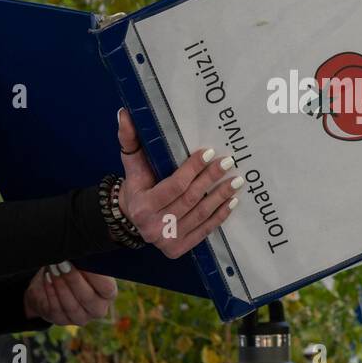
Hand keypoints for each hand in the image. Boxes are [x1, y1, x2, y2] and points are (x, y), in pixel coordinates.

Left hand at [24, 262, 116, 325]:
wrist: (53, 283)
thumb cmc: (74, 269)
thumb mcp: (84, 263)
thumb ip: (88, 260)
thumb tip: (83, 250)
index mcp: (108, 294)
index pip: (106, 288)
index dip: (95, 275)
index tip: (83, 259)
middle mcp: (97, 309)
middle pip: (87, 297)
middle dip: (73, 279)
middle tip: (63, 262)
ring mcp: (80, 318)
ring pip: (70, 305)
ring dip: (60, 284)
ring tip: (53, 267)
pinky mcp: (61, 320)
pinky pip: (55, 308)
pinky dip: (50, 292)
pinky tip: (47, 278)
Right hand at [115, 108, 241, 257]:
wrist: (130, 218)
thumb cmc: (137, 186)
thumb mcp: (131, 163)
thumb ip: (129, 139)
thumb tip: (125, 113)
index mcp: (142, 205)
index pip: (174, 185)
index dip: (193, 169)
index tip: (209, 152)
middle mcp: (154, 226)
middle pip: (190, 199)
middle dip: (211, 179)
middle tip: (228, 163)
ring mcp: (167, 241)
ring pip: (200, 215)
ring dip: (221, 197)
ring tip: (236, 181)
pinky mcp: (178, 249)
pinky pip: (204, 232)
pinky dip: (219, 216)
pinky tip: (231, 202)